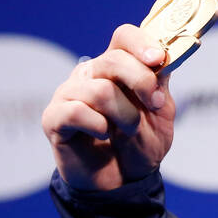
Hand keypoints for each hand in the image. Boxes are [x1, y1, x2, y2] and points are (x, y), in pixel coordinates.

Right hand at [42, 25, 175, 191]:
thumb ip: (160, 82)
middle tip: (154, 105)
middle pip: (113, 60)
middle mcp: (90, 74)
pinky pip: (78, 112)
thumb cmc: (141, 143)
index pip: (124, 36)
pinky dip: (99, 127)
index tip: (159, 60)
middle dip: (142, 83)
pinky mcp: (53, 118)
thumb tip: (163, 56)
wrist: (124, 181)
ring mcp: (69, 94)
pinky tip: (103, 135)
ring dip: (126, 115)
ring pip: (101, 90)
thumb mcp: (161, 111)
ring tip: (128, 129)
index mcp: (117, 66)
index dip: (142, 43)